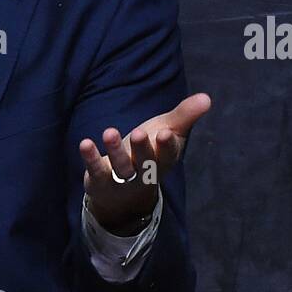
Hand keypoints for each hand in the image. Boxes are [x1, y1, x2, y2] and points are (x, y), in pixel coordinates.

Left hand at [79, 93, 210, 233]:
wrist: (124, 193)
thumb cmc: (149, 154)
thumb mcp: (167, 132)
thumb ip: (184, 116)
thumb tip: (207, 98)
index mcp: (164, 160)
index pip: (168, 155)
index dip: (166, 146)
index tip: (166, 133)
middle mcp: (145, 173)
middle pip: (145, 162)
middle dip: (142, 149)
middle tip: (138, 133)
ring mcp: (122, 179)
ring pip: (121, 167)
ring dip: (115, 150)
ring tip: (109, 132)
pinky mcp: (100, 180)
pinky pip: (96, 169)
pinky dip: (91, 157)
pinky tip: (85, 143)